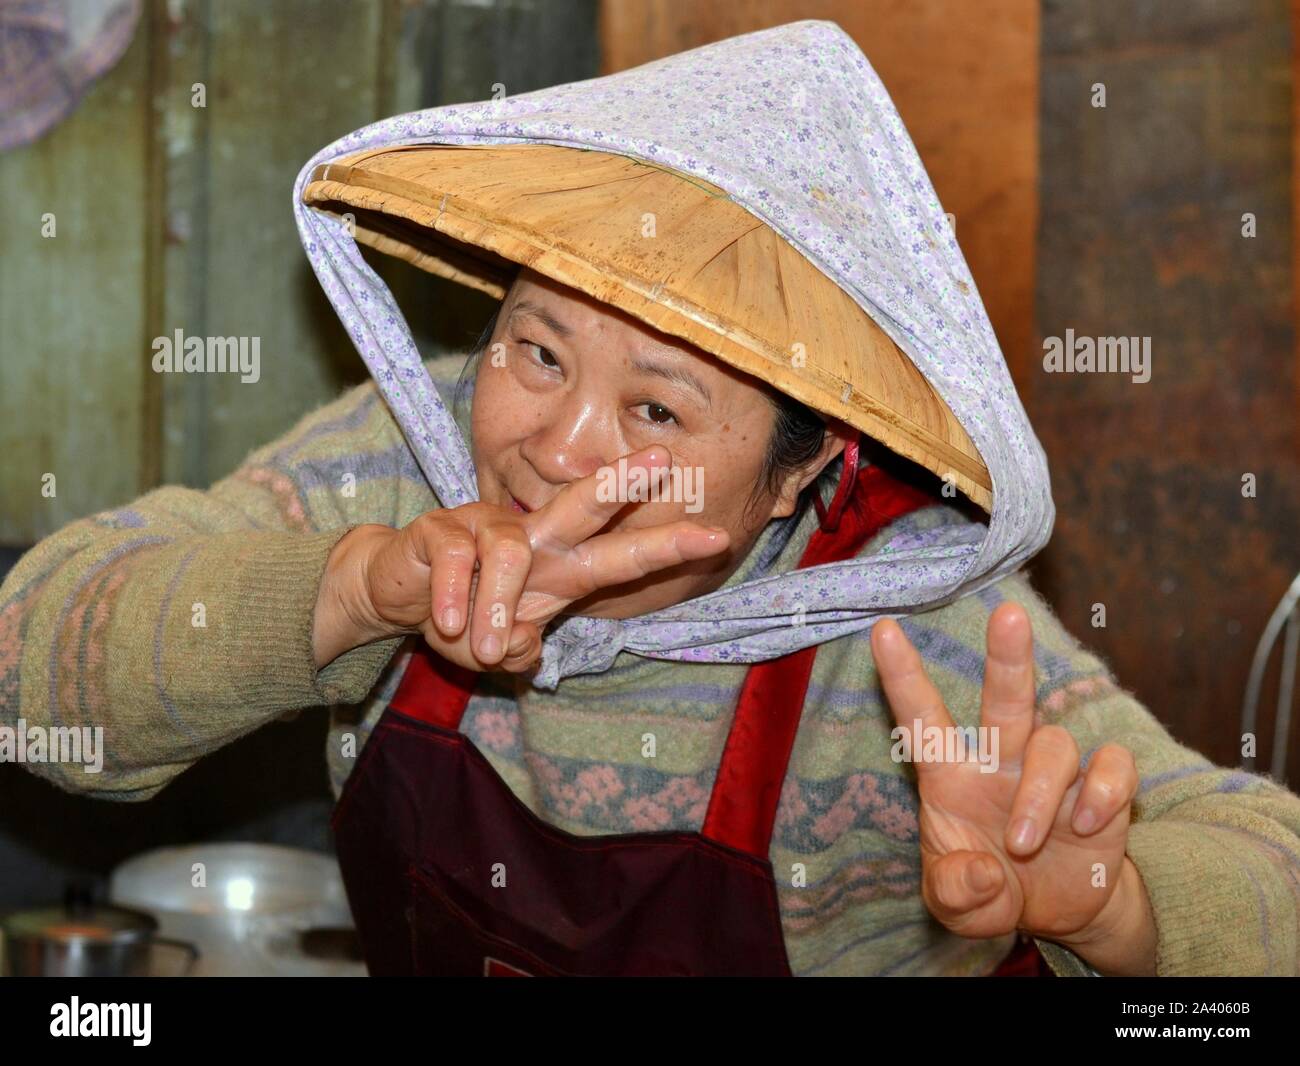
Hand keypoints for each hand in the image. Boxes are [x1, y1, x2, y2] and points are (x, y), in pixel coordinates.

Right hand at [321, 446, 728, 675]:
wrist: (394, 595)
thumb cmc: (462, 616)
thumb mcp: (495, 648)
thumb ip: (517, 652)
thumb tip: (524, 648)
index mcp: (560, 567)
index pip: (621, 555)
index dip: (667, 547)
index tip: (717, 537)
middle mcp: (533, 539)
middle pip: (584, 505)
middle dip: (623, 484)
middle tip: (662, 461)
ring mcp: (486, 527)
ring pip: (512, 551)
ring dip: (497, 606)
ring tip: (480, 643)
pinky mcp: (441, 529)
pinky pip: (458, 562)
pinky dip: (455, 600)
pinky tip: (446, 622)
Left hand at [870, 602, 1140, 949]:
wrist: (1058, 916)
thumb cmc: (990, 892)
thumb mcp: (955, 905)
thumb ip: (955, 892)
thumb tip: (983, 871)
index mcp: (951, 776)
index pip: (922, 719)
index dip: (901, 676)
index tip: (882, 630)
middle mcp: (1001, 760)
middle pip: (1005, 697)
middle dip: (1007, 655)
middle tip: (1008, 614)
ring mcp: (1052, 771)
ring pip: (1053, 745)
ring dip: (1040, 796)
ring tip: (1025, 843)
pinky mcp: (1102, 790)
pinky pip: (1111, 766)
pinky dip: (1103, 793)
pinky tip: (1087, 825)